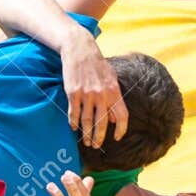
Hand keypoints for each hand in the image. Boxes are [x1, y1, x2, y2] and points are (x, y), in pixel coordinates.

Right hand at [61, 33, 128, 148]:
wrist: (80, 49)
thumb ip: (115, 98)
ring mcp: (87, 94)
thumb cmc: (97, 64)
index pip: (122, 116)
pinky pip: (74, 112)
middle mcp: (102, 94)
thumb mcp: (111, 78)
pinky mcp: (73, 93)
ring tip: (86, 142)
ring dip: (86, 134)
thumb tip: (114, 119)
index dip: (121, 129)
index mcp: (114, 91)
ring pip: (87, 121)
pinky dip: (73, 122)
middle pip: (102, 123)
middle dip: (99, 137)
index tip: (117, 138)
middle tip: (96, 145)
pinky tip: (74, 128)